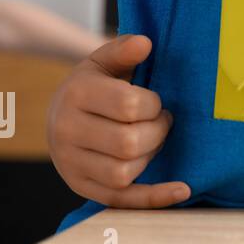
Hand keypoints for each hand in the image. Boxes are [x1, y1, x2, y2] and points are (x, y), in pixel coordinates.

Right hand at [47, 34, 190, 207]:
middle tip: (162, 121)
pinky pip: (121, 201)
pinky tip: (182, 189)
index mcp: (76, 95)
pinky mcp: (82, 188)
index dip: (153, 105)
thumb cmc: (94, 86)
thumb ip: (123, 50)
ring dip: (150, 157)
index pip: (128, 105)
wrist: (61, 117)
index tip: (157, 102)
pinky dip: (154, 198)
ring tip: (153, 140)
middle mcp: (67, 132)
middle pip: (127, 143)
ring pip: (123, 173)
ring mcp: (71, 164)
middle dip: (157, 132)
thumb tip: (145, 43)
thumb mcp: (104, 62)